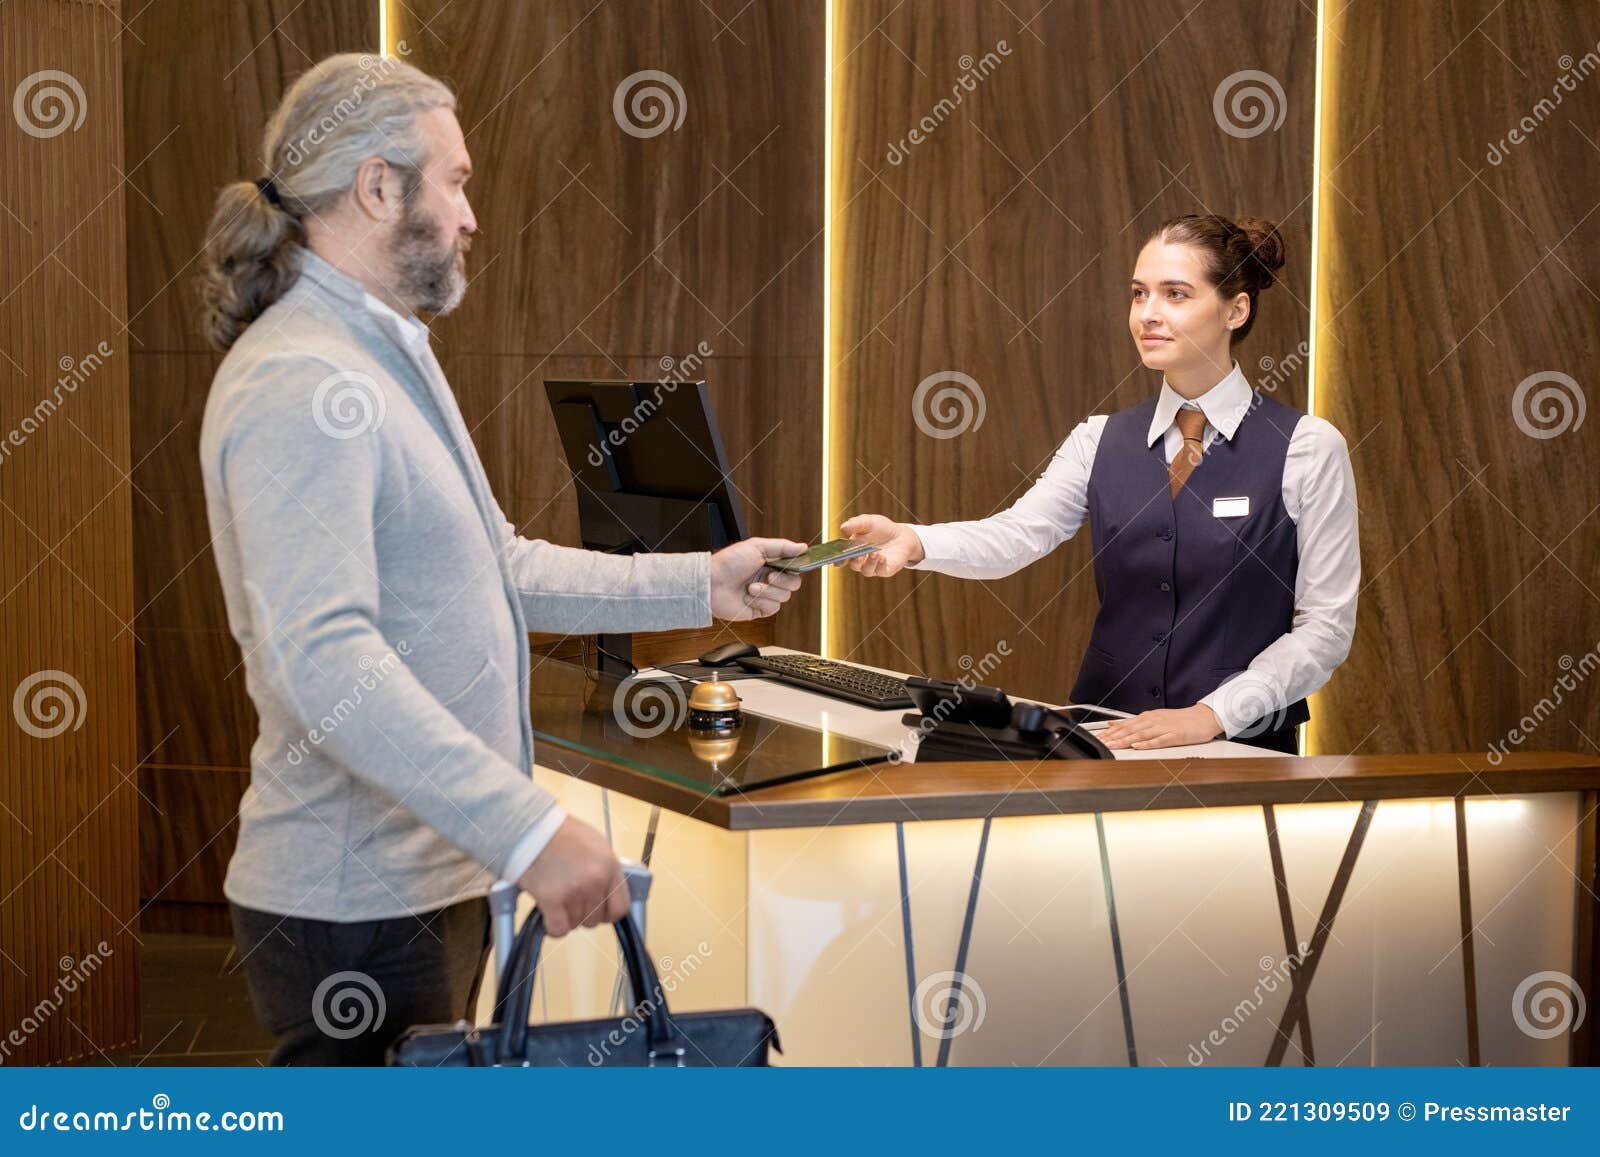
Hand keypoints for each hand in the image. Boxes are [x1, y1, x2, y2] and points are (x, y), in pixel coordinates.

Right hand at [516, 816, 628, 936]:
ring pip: (576, 924)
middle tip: (570, 897)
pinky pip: (558, 929)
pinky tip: (548, 913)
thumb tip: (608, 891)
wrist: (532, 828)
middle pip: (595, 918)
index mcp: (610, 866)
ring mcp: (574, 891)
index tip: (600, 912)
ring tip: (557, 896)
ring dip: (566, 916)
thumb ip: (606, 870)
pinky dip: (553, 926)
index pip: (620, 908)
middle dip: (583, 912)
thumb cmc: (561, 833)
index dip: (608, 914)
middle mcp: (596, 881)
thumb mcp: (597, 845)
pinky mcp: (552, 899)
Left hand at [709, 537, 807, 619]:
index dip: (796, 568)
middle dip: (782, 580)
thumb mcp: (757, 546)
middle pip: (793, 584)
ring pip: (784, 597)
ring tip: (750, 587)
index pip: (794, 568)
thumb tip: (803, 547)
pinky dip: (762, 601)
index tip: (794, 567)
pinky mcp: (758, 610)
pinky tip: (748, 597)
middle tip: (769, 576)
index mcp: (770, 563)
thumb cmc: (729, 562)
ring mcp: (764, 595)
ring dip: (768, 592)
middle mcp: (769, 579)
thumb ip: (782, 546)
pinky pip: (773, 608)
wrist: (711, 583)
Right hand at [838, 514, 924, 576]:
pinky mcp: (885, 570)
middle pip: (852, 564)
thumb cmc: (881, 529)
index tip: (834, 556)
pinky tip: (882, 556)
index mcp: (852, 550)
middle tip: (856, 552)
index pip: (841, 556)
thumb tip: (843, 527)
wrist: (901, 535)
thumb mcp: (868, 522)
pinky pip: (880, 571)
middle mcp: (860, 561)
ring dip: (868, 562)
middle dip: (854, 559)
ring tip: (873, 552)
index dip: (836, 558)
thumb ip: (856, 524)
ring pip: (866, 570)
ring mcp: (873, 567)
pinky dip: (880, 564)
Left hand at [1099, 704, 1222, 750]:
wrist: (1203, 717)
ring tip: (1113, 746)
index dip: (1110, 732)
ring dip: (1125, 740)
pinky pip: (1159, 740)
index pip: (1124, 724)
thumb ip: (1134, 722)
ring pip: (1141, 734)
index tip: (1098, 738)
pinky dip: (1147, 743)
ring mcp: (1164, 728)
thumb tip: (1113, 723)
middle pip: (1130, 729)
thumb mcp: (1154, 717)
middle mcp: (1153, 721)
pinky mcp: (1174, 735)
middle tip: (1101, 743)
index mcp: (1147, 717)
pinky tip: (1137, 746)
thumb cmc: (1180, 720)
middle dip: (1113, 737)